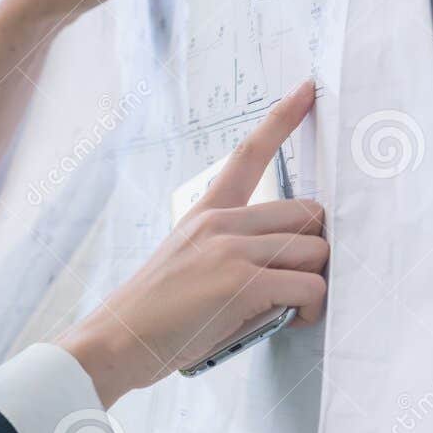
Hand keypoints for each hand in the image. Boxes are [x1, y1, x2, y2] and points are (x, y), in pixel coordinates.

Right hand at [59, 80, 327, 406]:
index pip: (248, 155)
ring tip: (288, 308)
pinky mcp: (242, 282)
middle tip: (297, 279)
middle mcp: (220, 223)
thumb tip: (281, 261)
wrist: (116, 342)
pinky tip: (289, 320)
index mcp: (204, 215)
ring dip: (314, 282)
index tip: (307, 89)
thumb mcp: (184, 263)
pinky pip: (310, 286)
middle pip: (309, 212)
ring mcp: (231, 250)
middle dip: (314, 248)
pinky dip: (311, 308)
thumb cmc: (151, 315)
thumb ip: (228, 249)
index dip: (283, 119)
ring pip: (316, 250)